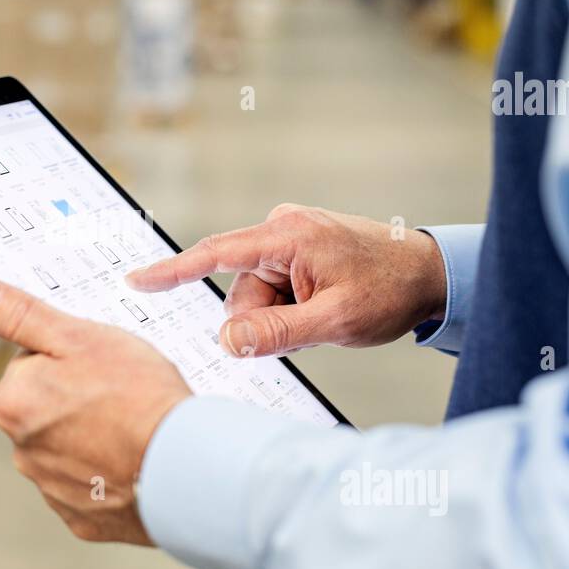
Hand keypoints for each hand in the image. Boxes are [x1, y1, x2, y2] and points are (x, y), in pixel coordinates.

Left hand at [0, 276, 190, 545]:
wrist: (184, 468)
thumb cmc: (136, 397)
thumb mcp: (77, 337)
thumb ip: (20, 315)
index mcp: (12, 403)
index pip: (32, 365)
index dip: (70, 358)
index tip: (101, 365)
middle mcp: (22, 452)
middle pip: (48, 409)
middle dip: (78, 399)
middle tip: (121, 394)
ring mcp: (52, 490)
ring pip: (70, 448)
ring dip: (94, 438)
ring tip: (134, 429)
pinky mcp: (83, 521)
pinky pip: (91, 486)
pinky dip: (109, 474)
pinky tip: (135, 461)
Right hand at [126, 205, 446, 357]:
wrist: (431, 275)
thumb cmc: (390, 292)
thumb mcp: (334, 323)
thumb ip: (276, 333)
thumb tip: (226, 340)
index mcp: (288, 235)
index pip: (215, 255)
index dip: (173, 272)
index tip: (136, 281)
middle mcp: (282, 227)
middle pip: (240, 292)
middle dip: (264, 320)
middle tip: (311, 329)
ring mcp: (290, 237)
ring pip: (256, 296)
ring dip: (281, 318)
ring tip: (324, 318)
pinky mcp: (297, 249)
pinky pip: (273, 289)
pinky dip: (290, 309)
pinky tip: (322, 309)